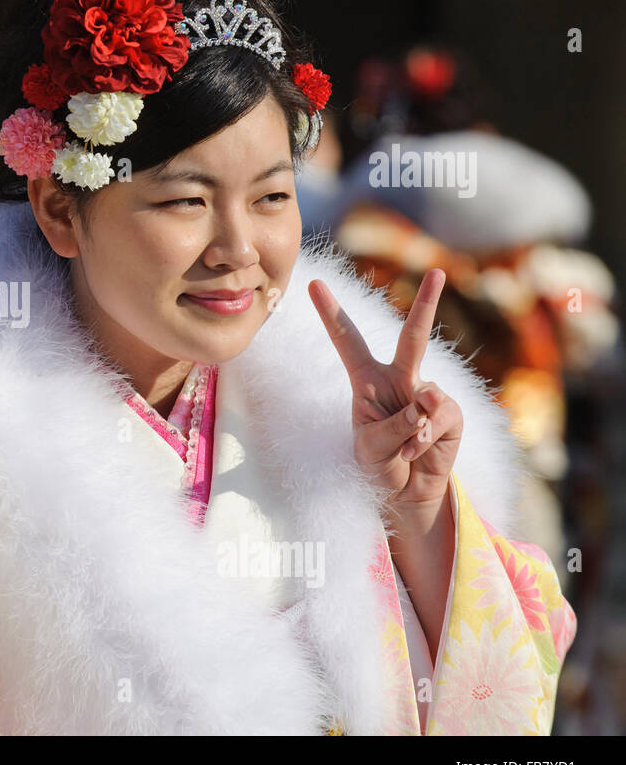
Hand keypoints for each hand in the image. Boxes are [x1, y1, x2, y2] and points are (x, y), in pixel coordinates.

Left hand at [308, 268, 462, 514]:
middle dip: (427, 303)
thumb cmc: (377, 465)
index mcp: (365, 380)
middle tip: (437, 271)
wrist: (405, 492)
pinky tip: (416, 451)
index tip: (313, 283)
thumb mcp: (370, 447)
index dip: (330, 312)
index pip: (346, 340)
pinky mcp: (450, 413)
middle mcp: (398, 379)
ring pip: (425, 397)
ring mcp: (427, 394)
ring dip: (411, 430)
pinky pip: (441, 417)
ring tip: (401, 449)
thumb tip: (429, 400)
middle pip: (413, 337)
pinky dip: (425, 438)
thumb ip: (396, 423)